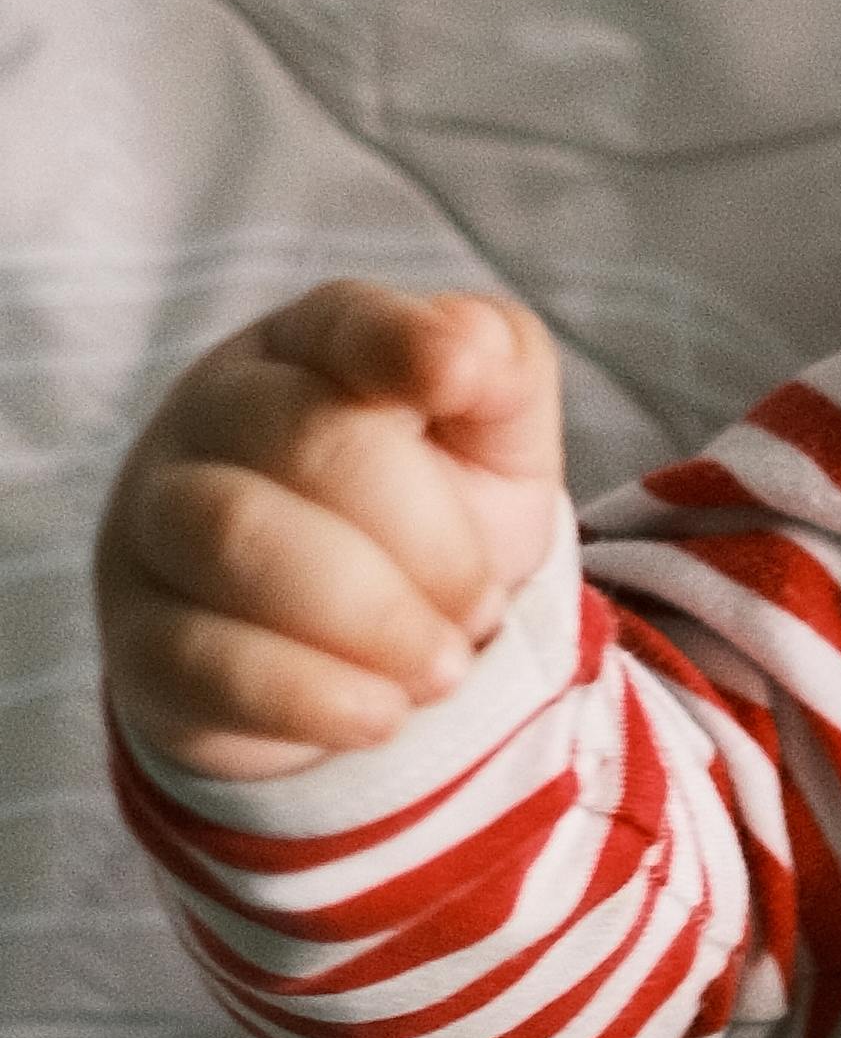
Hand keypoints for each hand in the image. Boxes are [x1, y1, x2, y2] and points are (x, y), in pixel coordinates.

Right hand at [96, 282, 567, 779]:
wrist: (349, 658)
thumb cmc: (424, 523)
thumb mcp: (492, 447)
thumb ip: (501, 372)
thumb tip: (471, 349)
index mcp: (308, 350)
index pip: (345, 322)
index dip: (401, 343)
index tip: (458, 377)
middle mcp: (213, 417)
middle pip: (310, 443)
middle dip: (429, 542)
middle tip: (481, 608)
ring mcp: (158, 525)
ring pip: (240, 540)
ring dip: (373, 618)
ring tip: (444, 669)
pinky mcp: (141, 641)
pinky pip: (204, 660)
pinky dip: (313, 696)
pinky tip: (381, 715)